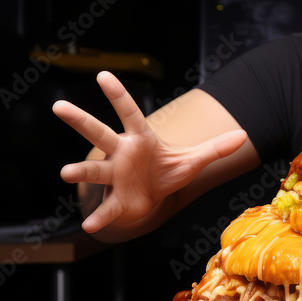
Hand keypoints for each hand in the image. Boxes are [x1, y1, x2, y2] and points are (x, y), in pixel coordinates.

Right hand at [53, 71, 246, 233]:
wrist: (153, 199)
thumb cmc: (167, 171)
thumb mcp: (194, 160)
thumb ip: (216, 148)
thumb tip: (244, 135)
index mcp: (139, 138)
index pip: (129, 112)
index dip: (117, 94)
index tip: (102, 75)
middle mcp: (121, 153)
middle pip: (99, 133)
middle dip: (80, 120)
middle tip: (58, 106)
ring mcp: (115, 176)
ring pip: (94, 171)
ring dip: (80, 172)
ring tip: (65, 173)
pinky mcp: (117, 199)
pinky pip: (108, 208)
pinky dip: (100, 217)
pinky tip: (92, 226)